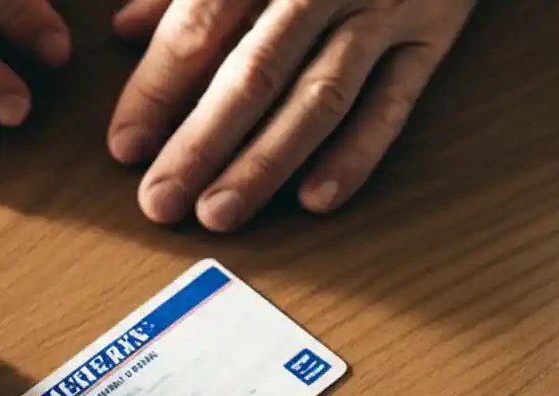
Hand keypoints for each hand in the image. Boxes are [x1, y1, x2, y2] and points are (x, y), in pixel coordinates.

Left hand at [108, 0, 476, 231]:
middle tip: (162, 200)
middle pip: (254, 73)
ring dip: (266, 162)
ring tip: (220, 212)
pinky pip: (392, 104)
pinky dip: (356, 154)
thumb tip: (127, 30)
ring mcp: (382, 8)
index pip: (199, 26)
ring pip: (318, 98)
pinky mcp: (432, 34)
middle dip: (201, 144)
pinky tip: (315, 198)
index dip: (157, 90)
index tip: (125, 146)